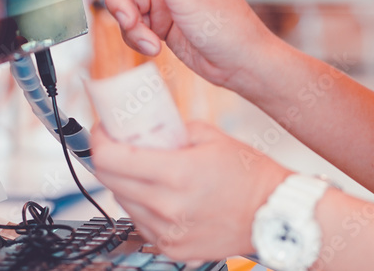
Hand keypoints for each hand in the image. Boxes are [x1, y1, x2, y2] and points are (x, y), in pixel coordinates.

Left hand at [91, 121, 290, 260]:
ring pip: (122, 202)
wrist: (273, 214)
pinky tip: (160, 193)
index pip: (111, 159)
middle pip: (109, 181)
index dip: (99, 140)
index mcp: (176, 173)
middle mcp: (166, 206)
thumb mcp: (210, 136)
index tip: (103, 129)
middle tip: (118, 144)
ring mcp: (167, 232)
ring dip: (125, 182)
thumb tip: (146, 125)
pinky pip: (140, 223)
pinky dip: (142, 205)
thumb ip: (172, 130)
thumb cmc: (250, 175)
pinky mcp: (172, 248)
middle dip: (108, 157)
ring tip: (145, 169)